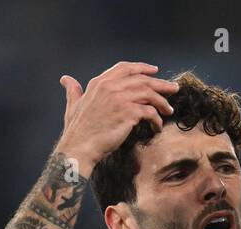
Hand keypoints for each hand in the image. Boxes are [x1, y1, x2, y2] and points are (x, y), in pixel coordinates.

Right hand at [57, 61, 178, 178]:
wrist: (80, 147)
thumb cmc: (77, 131)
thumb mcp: (73, 105)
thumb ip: (73, 91)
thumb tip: (66, 79)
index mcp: (99, 83)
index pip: (125, 68)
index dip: (142, 68)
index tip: (155, 71)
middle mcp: (110, 86)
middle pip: (142, 80)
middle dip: (161, 84)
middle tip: (174, 88)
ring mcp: (120, 98)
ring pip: (149, 94)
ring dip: (162, 102)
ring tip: (170, 110)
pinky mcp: (128, 113)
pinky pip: (150, 112)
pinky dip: (156, 120)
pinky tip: (157, 127)